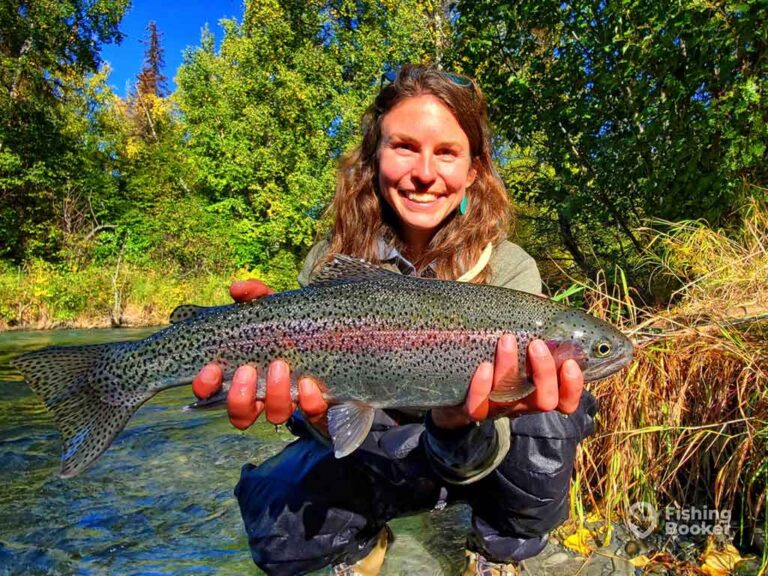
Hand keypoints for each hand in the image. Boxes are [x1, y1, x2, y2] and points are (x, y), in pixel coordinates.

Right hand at [191, 279, 328, 428]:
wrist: (336, 339)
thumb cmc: (291, 326)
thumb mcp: (273, 308)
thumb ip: (255, 295)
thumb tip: (236, 289)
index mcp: (242, 376)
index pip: (211, 393)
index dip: (205, 387)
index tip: (211, 369)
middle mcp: (263, 396)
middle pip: (240, 413)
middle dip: (240, 396)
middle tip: (247, 369)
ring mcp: (290, 403)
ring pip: (275, 415)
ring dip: (275, 394)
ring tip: (280, 366)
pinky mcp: (317, 406)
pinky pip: (311, 413)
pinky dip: (308, 401)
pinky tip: (308, 383)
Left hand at [430, 335, 584, 428]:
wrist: (453, 391)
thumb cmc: (492, 359)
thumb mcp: (514, 345)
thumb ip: (529, 325)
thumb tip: (539, 298)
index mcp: (537, 390)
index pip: (565, 401)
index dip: (573, 387)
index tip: (571, 363)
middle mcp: (522, 403)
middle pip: (544, 401)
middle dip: (544, 372)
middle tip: (536, 344)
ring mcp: (497, 408)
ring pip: (510, 399)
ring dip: (511, 368)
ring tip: (506, 339)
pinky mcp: (472, 409)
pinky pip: (479, 406)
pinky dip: (482, 387)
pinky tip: (484, 367)